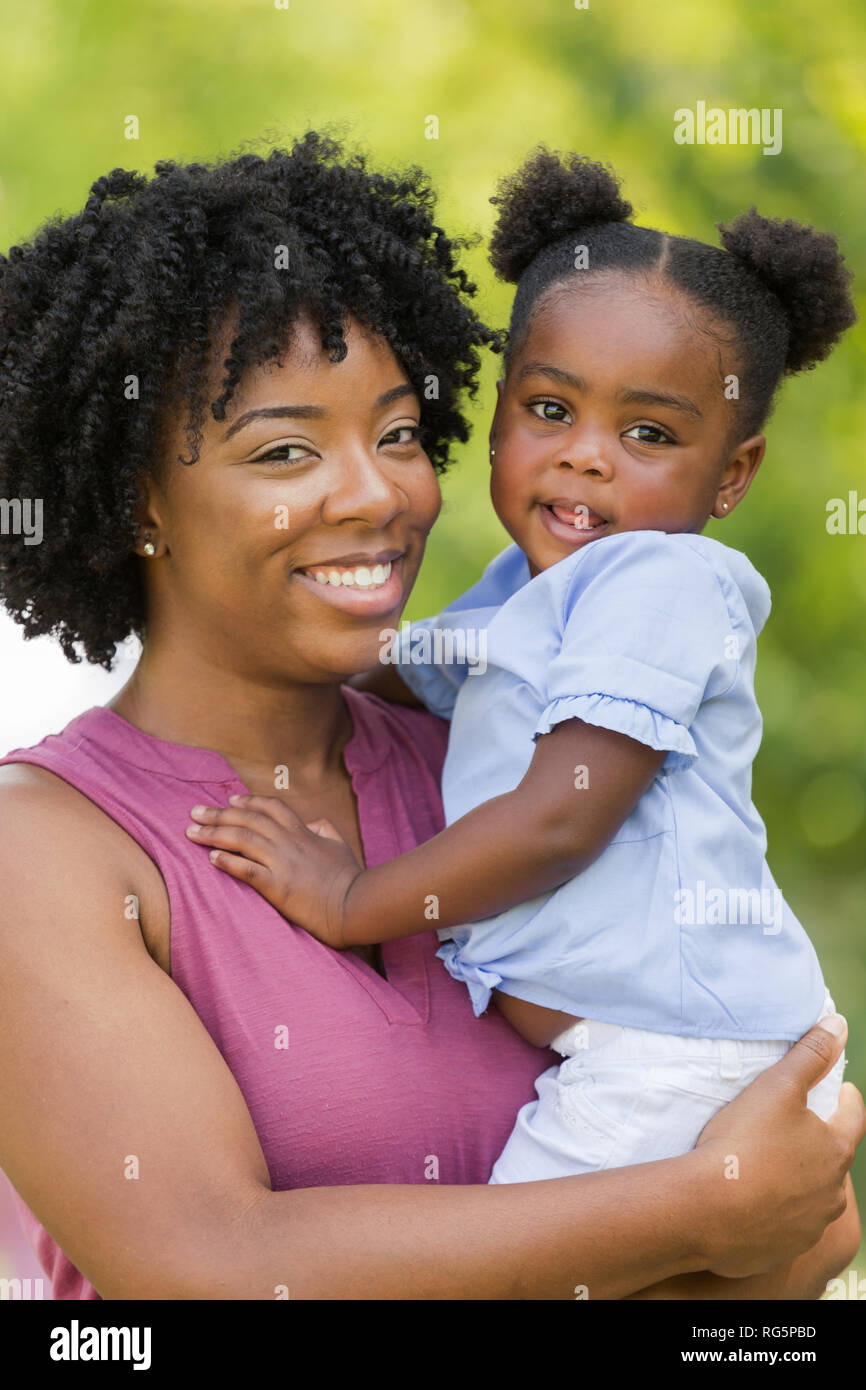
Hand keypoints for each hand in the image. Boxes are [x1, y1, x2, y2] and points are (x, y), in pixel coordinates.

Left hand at [187, 795, 361, 947]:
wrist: (356, 903)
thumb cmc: (350, 877)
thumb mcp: (340, 844)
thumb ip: (325, 830)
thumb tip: (314, 823)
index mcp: (303, 831)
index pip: (271, 807)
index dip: (248, 800)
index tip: (229, 799)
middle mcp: (289, 841)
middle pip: (248, 819)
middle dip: (218, 814)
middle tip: (194, 812)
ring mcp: (282, 862)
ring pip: (242, 839)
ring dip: (213, 834)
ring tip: (191, 832)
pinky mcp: (278, 886)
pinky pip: (247, 870)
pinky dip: (227, 862)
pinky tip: (210, 859)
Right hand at [691, 1016, 863, 1278]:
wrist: (708, 1211)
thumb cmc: (743, 1143)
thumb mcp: (776, 1087)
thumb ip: (810, 1055)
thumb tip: (839, 1026)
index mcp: (834, 1150)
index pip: (853, 1117)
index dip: (847, 1099)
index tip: (841, 1091)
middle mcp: (831, 1192)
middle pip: (833, 1160)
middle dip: (819, 1143)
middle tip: (793, 1127)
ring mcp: (809, 1225)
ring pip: (813, 1197)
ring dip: (799, 1181)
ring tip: (770, 1165)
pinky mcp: (784, 1249)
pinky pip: (786, 1225)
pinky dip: (777, 1211)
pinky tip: (752, 1200)